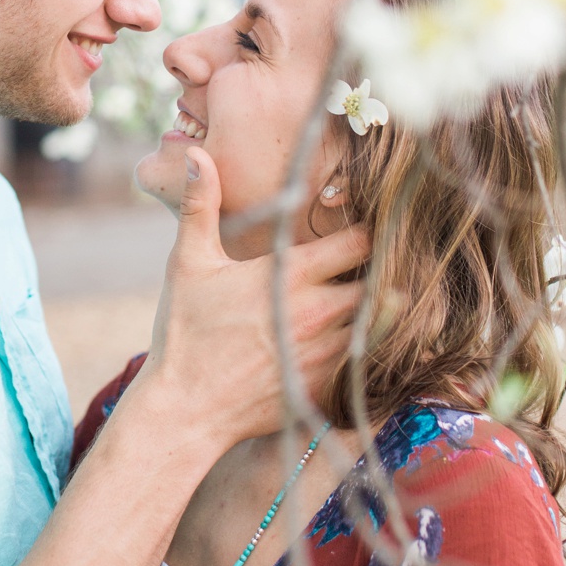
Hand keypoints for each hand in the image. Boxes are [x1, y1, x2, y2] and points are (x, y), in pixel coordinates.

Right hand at [142, 147, 367, 451]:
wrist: (184, 410)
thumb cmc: (184, 332)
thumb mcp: (188, 264)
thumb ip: (200, 206)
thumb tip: (199, 155)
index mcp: (289, 275)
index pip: (358, 241)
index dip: (367, 231)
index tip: (364, 226)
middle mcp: (316, 313)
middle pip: (378, 281)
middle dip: (379, 270)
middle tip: (377, 261)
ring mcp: (325, 354)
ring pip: (380, 323)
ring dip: (379, 309)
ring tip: (374, 296)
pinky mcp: (326, 386)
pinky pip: (368, 361)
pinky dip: (371, 346)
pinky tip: (362, 338)